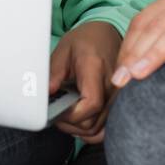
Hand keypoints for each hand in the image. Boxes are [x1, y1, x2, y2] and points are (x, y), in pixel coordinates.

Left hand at [49, 20, 121, 144]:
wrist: (107, 34)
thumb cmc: (85, 41)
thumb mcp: (63, 49)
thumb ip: (54, 72)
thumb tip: (46, 95)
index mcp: (96, 69)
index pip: (91, 104)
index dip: (71, 114)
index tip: (55, 110)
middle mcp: (113, 86)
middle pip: (92, 122)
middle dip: (69, 124)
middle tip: (55, 112)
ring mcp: (118, 97)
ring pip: (98, 130)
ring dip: (77, 129)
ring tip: (65, 115)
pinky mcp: (119, 104)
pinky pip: (106, 129)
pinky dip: (90, 131)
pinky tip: (79, 120)